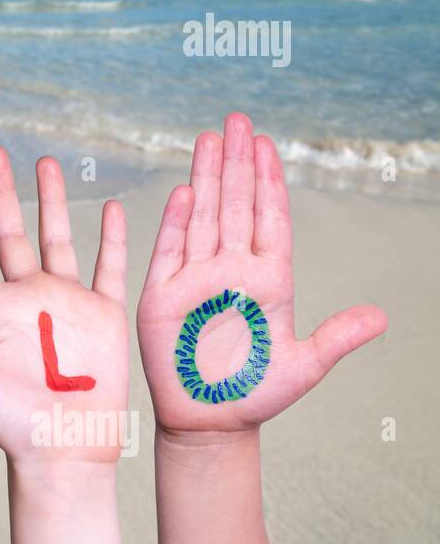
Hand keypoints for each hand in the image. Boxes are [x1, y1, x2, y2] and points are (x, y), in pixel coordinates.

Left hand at [0, 149, 128, 463]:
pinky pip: (112, 267)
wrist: (63, 450)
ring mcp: (67, 302)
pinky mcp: (104, 314)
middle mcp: (28, 298)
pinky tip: (110, 206)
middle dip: (2, 193)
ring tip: (44, 160)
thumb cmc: (11, 424)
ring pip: (59, 238)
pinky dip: (113, 238)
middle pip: (12, 233)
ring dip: (52, 200)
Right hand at [137, 112, 386, 433]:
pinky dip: (176, 221)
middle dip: (236, 162)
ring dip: (206, 177)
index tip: (266, 143)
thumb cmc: (255, 396)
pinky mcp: (162, 294)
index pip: (269, 217)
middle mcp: (232, 271)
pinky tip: (184, 191)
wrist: (209, 422)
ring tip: (208, 139)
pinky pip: (169, 250)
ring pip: (203, 216)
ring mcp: (196, 279)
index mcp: (268, 280)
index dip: (269, 180)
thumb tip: (381, 318)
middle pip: (235, 205)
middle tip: (237, 120)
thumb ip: (337, 337)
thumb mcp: (304, 366)